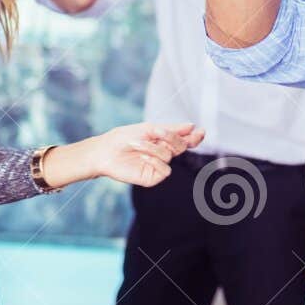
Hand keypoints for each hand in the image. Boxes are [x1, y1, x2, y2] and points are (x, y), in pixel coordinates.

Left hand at [87, 122, 204, 186]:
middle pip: (181, 146)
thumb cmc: (123, 138)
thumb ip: (171, 129)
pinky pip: (165, 170)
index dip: (194, 137)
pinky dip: (155, 161)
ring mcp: (158, 166)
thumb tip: (191, 126)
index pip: (184, 140)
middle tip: (159, 133)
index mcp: (163, 141)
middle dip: (172, 138)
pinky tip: (143, 158)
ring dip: (153, 147)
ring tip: (136, 144)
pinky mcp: (153, 177)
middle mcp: (163, 153)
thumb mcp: (148, 129)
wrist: (104, 151)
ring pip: (170, 156)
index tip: (200, 131)